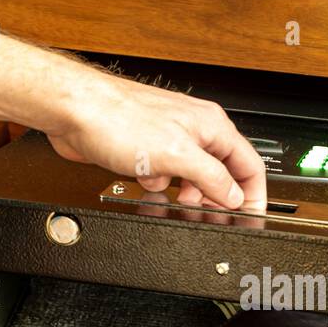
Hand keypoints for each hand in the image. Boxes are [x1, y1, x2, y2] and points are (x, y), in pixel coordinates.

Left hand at [47, 69, 266, 210]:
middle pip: (222, 172)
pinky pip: (165, 174)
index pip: (249, 164)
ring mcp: (170, 138)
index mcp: (211, 126)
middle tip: (208, 214)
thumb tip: (234, 196)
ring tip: (175, 201)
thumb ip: (212, 177)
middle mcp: (194, 130)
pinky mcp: (147, 148)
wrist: (74, 110)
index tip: (249, 216)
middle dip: (215, 197)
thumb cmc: (118, 118)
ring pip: (192, 176)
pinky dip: (159, 184)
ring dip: (185, 192)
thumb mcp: (176, 155)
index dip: (253, 193)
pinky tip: (147, 182)